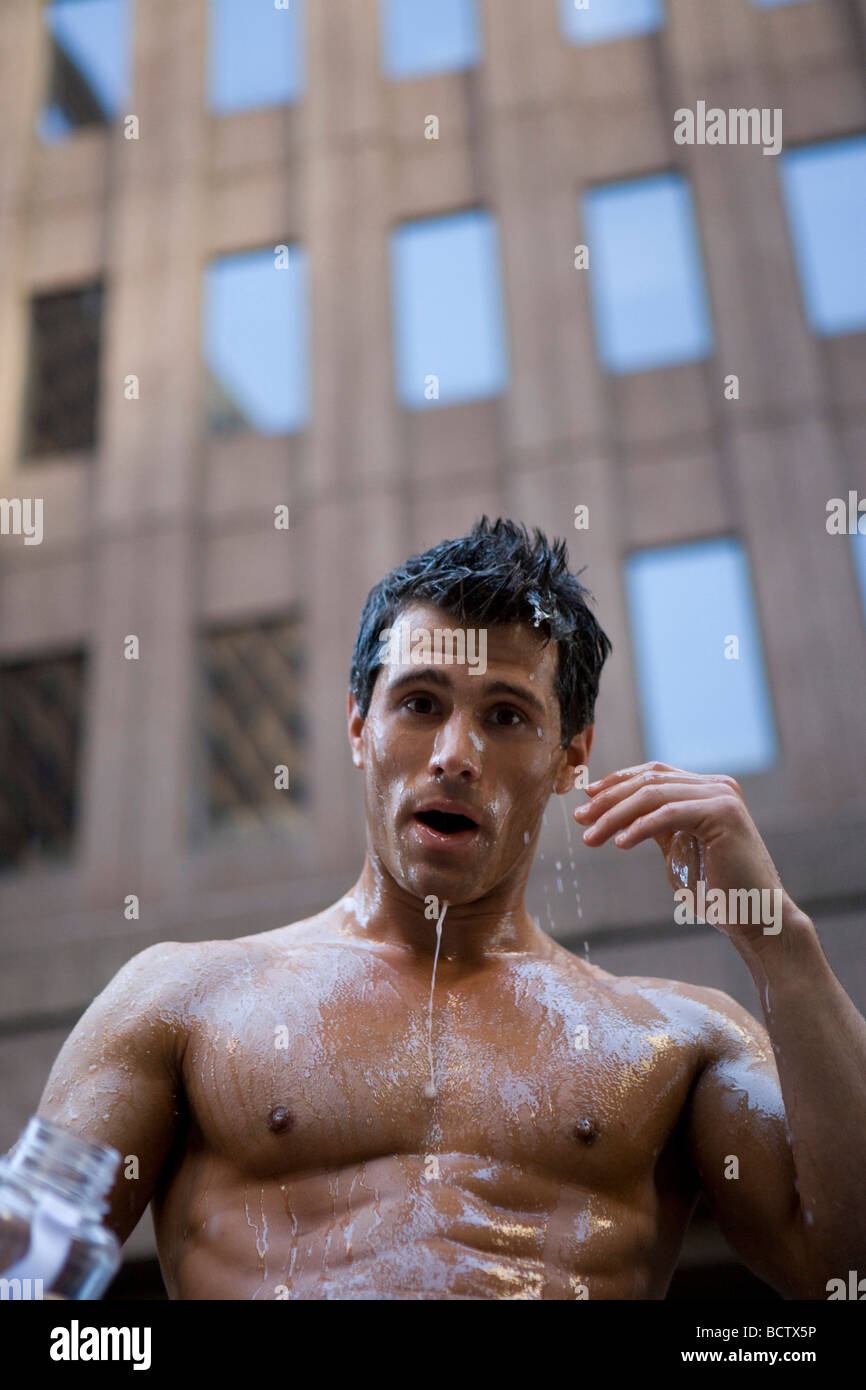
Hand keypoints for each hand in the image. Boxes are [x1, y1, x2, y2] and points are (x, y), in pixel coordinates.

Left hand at [573, 761, 795, 940]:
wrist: (755, 917)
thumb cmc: (716, 890)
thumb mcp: (677, 848)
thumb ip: (656, 825)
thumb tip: (614, 810)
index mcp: (707, 789)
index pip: (654, 773)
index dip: (617, 782)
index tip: (587, 799)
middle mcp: (717, 786)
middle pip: (649, 781)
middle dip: (609, 800)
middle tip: (580, 819)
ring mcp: (722, 796)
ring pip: (653, 795)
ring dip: (615, 816)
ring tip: (591, 837)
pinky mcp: (723, 814)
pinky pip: (668, 815)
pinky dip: (639, 827)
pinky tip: (619, 843)